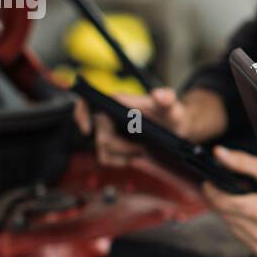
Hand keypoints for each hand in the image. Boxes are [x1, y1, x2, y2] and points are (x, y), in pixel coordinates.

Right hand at [75, 87, 226, 166]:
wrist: (176, 129)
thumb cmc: (171, 113)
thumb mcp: (173, 106)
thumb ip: (168, 98)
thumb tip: (159, 94)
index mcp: (119, 102)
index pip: (88, 101)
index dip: (81, 113)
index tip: (87, 130)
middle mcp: (110, 115)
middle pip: (101, 135)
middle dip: (121, 146)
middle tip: (141, 147)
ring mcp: (111, 131)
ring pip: (103, 149)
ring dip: (121, 155)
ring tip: (140, 151)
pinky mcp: (114, 145)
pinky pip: (107, 158)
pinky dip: (119, 161)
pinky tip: (133, 158)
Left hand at [202, 147, 256, 256]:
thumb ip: (241, 163)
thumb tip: (220, 154)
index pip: (220, 202)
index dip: (211, 190)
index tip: (210, 183)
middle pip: (224, 215)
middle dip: (222, 201)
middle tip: (229, 190)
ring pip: (231, 227)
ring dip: (232, 215)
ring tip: (245, 202)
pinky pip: (242, 238)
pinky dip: (242, 227)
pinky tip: (253, 217)